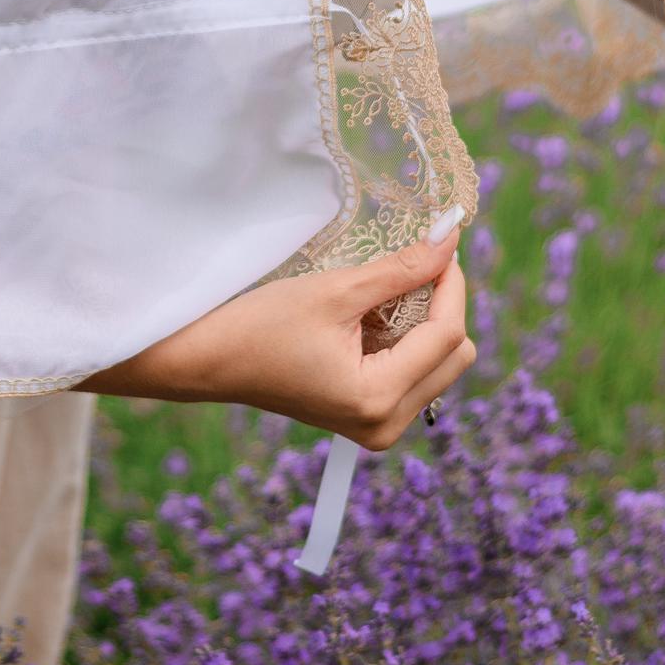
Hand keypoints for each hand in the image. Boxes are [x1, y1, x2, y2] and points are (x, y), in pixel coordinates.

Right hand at [76, 222, 476, 450]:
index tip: (443, 241)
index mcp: (379, 399)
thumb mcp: (337, 291)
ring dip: (422, 323)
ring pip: (439, 365)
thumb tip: (450, 237)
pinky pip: (414, 374)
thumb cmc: (261, 325)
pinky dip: (404, 341)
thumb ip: (401, 268)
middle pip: (454, 356)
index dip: (451, 283)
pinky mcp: (368, 419)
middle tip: (409, 266)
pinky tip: (367, 321)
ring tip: (376, 298)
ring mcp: (378, 427)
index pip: (447, 335)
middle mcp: (386, 424)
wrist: (209, 361)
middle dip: (440, 306)